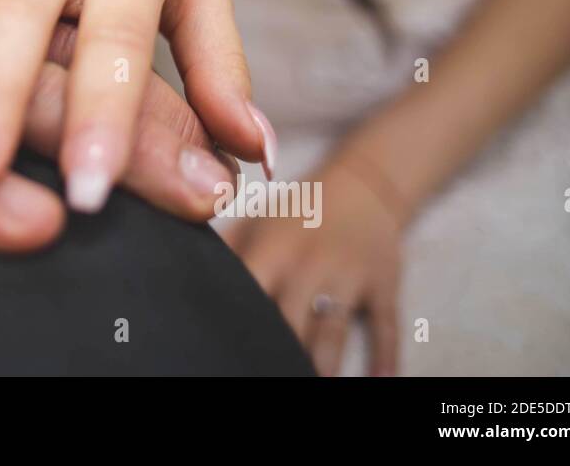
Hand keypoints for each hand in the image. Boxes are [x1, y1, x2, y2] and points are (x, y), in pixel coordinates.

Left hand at [222, 159, 401, 375]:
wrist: (363, 186)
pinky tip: (379, 380)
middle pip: (290, 321)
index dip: (234, 323)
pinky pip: (387, 325)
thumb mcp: (257, 222)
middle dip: (277, 352)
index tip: (221, 350)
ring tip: (313, 382)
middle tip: (264, 371)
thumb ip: (224, 251)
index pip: (247, 294)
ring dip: (324, 362)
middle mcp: (308, 265)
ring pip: (334, 329)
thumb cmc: (298, 212)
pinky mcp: (383, 284)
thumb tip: (182, 274)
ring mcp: (348, 275)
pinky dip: (386, 357)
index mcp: (271, 251)